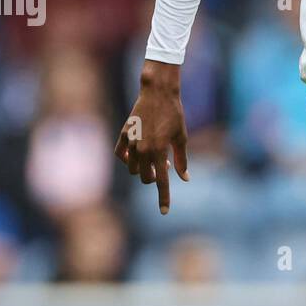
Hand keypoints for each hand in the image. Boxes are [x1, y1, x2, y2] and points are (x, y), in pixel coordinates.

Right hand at [114, 61, 188, 213]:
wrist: (158, 93)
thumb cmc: (174, 114)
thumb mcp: (181, 138)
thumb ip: (182, 160)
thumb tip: (185, 179)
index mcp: (159, 151)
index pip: (161, 182)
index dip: (164, 198)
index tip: (164, 212)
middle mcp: (142, 149)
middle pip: (146, 177)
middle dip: (156, 177)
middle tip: (166, 165)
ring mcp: (131, 142)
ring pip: (134, 169)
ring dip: (144, 169)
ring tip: (154, 157)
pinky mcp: (123, 134)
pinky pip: (120, 155)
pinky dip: (127, 159)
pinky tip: (135, 157)